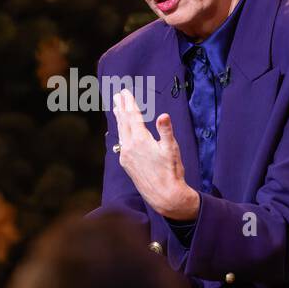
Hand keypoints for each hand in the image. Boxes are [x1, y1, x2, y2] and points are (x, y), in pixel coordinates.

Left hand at [112, 89, 199, 220]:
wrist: (164, 196)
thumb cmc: (171, 172)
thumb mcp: (172, 149)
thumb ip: (166, 131)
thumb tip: (163, 115)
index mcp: (140, 140)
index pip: (133, 116)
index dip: (130, 103)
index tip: (125, 92)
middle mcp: (129, 147)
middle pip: (124, 122)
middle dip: (122, 107)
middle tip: (118, 95)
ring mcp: (126, 156)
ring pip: (121, 132)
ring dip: (119, 118)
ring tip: (116, 107)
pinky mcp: (126, 164)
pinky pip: (121, 142)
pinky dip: (121, 132)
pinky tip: (121, 130)